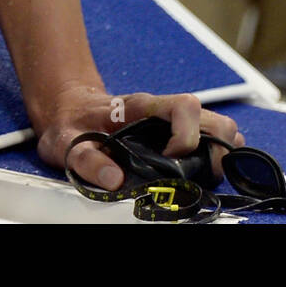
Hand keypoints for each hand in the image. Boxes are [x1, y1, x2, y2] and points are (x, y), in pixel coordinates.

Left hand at [35, 83, 244, 190]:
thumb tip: (115, 180)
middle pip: (212, 118)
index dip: (187, 137)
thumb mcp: (66, 142)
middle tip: (197, 174)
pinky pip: (209, 137)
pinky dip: (214, 154)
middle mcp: (162, 110)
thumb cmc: (69, 123)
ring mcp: (171, 121)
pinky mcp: (173, 132)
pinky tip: (198, 172)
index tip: (170, 160)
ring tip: (199, 176)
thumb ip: (87, 160)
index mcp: (140, 107)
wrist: (67, 107)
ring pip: (217, 127)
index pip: (184, 106)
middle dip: (216, 149)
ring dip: (219, 152)